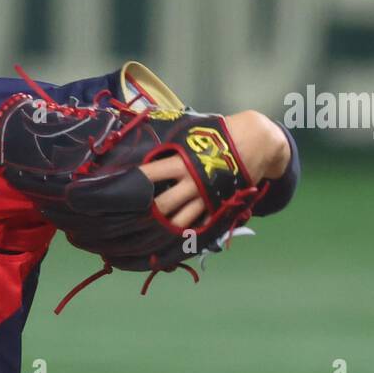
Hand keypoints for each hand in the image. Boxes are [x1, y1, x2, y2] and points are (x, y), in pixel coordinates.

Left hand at [140, 110, 289, 228]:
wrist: (257, 142)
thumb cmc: (220, 136)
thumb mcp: (192, 137)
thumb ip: (171, 148)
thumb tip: (146, 155)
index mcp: (182, 162)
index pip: (150, 174)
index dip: (132, 183)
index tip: (116, 190)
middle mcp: (192, 182)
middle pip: (162, 205)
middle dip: (145, 213)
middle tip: (129, 218)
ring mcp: (206, 197)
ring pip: (180, 221)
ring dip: (164, 227)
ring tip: (148, 232)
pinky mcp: (218, 206)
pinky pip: (199, 225)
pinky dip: (186, 231)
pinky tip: (173, 236)